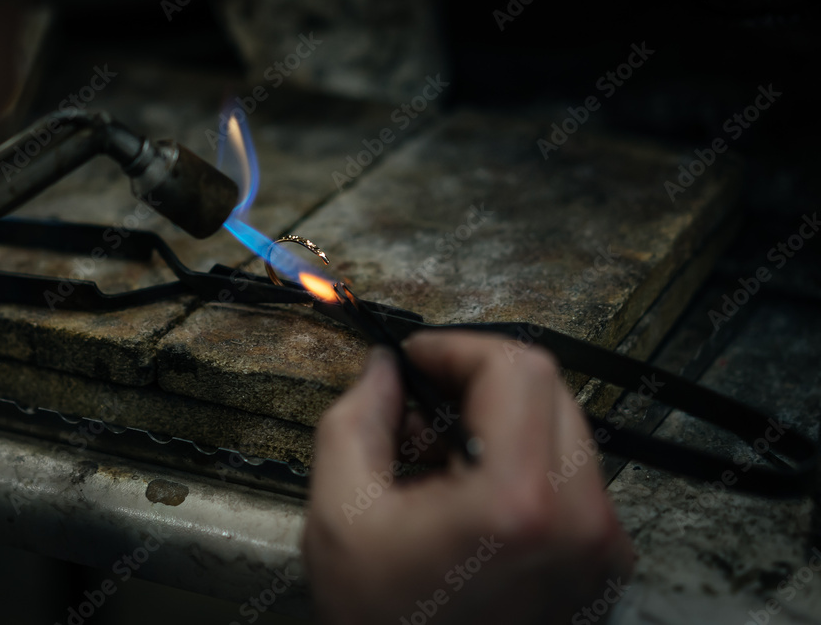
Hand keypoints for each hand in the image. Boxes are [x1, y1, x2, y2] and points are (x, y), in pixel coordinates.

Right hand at [302, 331, 633, 624]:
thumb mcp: (339, 514)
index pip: (517, 367)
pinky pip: (571, 472)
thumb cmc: (380, 622)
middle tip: (420, 405)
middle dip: (477, 379)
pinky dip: (521, 458)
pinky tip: (469, 491)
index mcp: (518, 502)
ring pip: (562, 424)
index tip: (415, 361)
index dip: (459, 347)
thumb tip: (383, 366)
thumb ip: (356, 418)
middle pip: (548, 387)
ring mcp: (603, 544)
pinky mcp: (605, 562)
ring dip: (499, 418)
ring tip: (437, 456)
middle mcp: (582, 518)